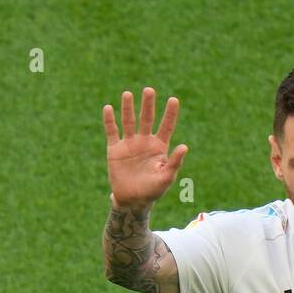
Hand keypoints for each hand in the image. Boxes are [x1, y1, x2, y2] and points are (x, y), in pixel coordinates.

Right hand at [102, 87, 187, 208]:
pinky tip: (108, 108)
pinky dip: (109, 121)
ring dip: (128, 108)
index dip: (170, 114)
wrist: (132, 201)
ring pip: (129, 121)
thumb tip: (185, 146)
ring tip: (128, 94)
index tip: (174, 100)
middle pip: (147, 119)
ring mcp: (129, 144)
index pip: (166, 126)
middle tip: (149, 90)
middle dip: (148, 105)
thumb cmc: (152, 191)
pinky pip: (112, 132)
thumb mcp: (166, 177)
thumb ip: (175, 162)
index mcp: (159, 147)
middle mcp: (144, 141)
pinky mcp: (115, 149)